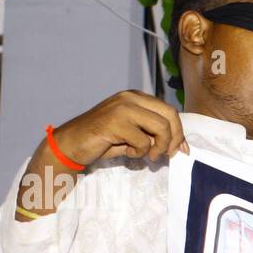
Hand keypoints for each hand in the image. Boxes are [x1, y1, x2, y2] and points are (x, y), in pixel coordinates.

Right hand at [51, 90, 187, 166]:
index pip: (169, 111)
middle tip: (166, 155)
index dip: (179, 132)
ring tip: (148, 155)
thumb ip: (154, 134)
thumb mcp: (134, 133)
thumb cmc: (104, 140)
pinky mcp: (114, 122)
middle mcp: (130, 98)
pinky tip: (128, 152)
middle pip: (170, 115)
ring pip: (160, 127)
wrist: (72, 143)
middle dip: (174, 139)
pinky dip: (140, 153)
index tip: (180, 150)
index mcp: (136, 97)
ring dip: (159, 147)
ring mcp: (122, 108)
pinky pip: (143, 141)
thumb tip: (180, 145)